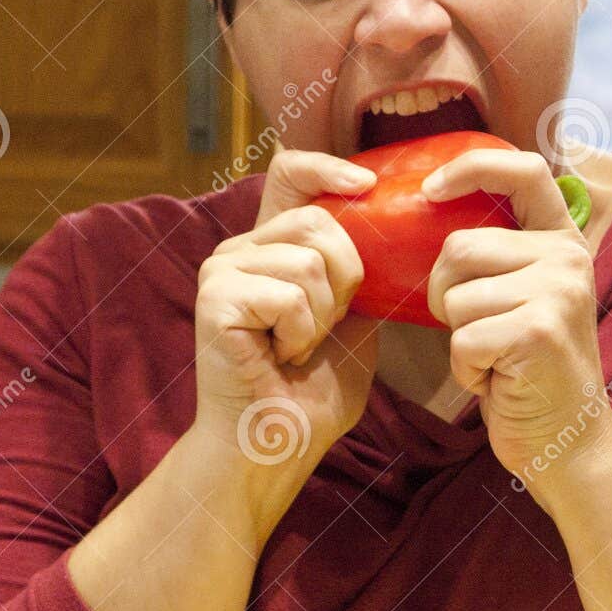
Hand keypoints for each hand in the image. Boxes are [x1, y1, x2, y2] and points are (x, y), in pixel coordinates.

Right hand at [194, 151, 379, 463]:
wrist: (278, 443)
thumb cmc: (312, 391)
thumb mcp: (354, 320)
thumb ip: (361, 274)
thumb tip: (396, 231)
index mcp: (271, 247)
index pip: (290, 174)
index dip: (327, 168)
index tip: (367, 184)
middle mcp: (240, 250)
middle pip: (318, 222)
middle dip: (346, 278)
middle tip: (326, 327)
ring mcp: (221, 271)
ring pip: (308, 261)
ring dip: (322, 317)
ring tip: (298, 348)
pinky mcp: (215, 298)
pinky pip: (289, 296)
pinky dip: (301, 334)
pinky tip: (280, 357)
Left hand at [422, 148, 611, 489]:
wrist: (570, 443)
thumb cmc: (529, 371)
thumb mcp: (524, 297)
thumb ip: (498, 254)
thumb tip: (428, 209)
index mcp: (563, 241)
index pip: (523, 169)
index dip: (472, 167)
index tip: (431, 189)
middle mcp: (568, 259)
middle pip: (460, 245)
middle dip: (445, 293)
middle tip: (476, 331)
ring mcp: (558, 293)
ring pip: (456, 294)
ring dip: (458, 337)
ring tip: (494, 358)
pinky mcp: (538, 332)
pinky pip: (462, 337)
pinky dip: (465, 368)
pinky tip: (496, 379)